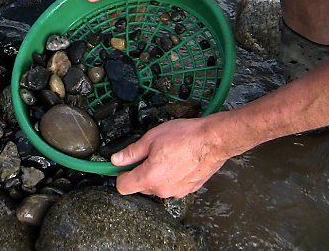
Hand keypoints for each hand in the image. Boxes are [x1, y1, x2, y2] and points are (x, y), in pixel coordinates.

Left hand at [111, 117, 229, 197]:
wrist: (212, 140)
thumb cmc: (184, 137)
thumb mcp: (151, 139)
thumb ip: (131, 152)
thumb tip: (116, 159)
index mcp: (150, 178)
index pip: (123, 187)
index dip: (119, 174)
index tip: (121, 166)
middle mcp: (162, 190)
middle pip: (141, 186)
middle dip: (141, 171)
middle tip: (148, 152)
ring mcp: (177, 192)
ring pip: (158, 185)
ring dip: (157, 173)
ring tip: (167, 154)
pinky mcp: (188, 190)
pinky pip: (172, 184)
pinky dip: (172, 175)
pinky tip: (178, 160)